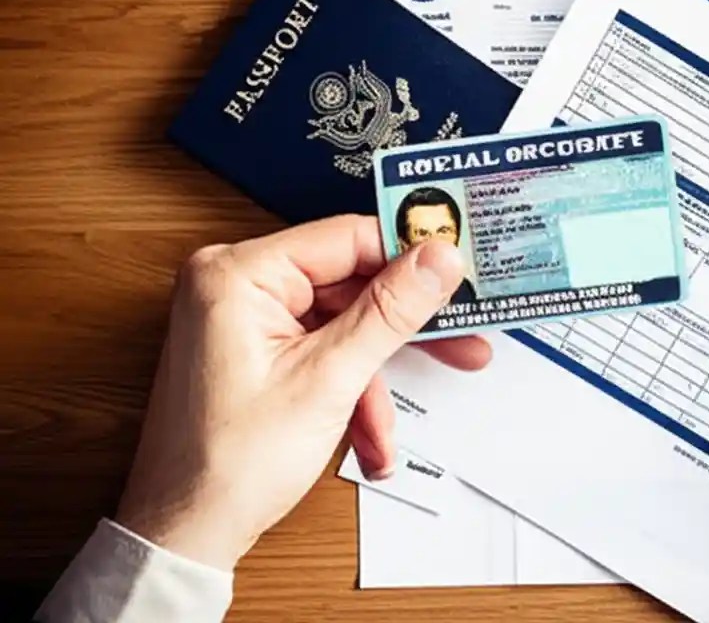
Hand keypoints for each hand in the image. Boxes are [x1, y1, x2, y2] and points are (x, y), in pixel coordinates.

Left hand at [116, 215, 490, 569]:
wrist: (186, 533)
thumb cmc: (226, 464)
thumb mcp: (329, 379)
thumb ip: (390, 311)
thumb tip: (437, 257)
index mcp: (238, 274)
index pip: (347, 238)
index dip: (409, 256)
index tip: (459, 267)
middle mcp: (235, 285)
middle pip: (349, 284)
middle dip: (401, 330)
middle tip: (460, 336)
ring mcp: (243, 319)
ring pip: (342, 326)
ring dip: (375, 377)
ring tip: (397, 422)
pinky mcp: (254, 349)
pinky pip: (321, 351)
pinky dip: (349, 391)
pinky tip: (367, 437)